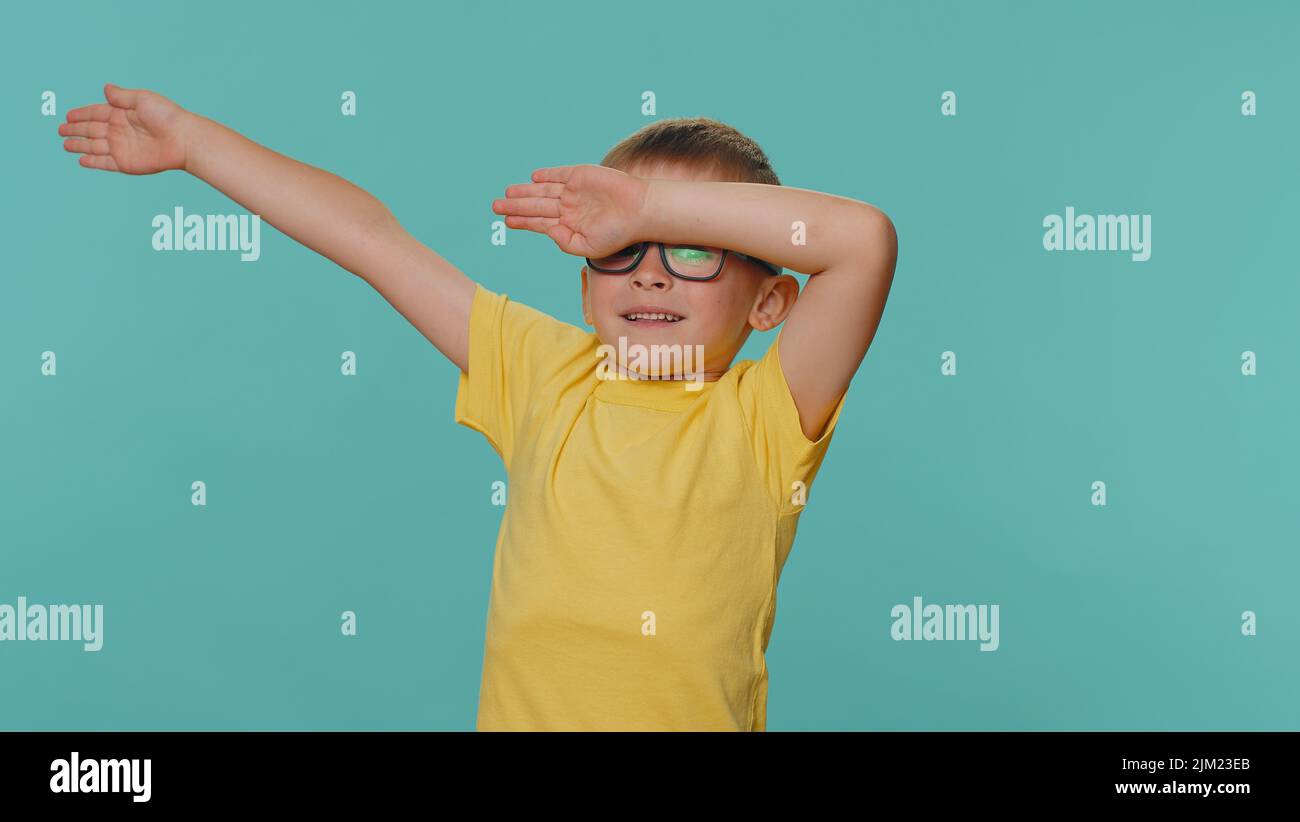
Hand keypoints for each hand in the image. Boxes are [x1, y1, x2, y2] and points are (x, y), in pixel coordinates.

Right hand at [58, 84, 191, 173]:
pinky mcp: (126, 163)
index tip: (68, 115)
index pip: (96, 113)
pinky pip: (105, 163)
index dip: (82, 114)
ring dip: (79, 145)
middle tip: (60, 130)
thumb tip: (105, 88)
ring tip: (65, 144)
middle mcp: (120, 131)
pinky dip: (93, 162)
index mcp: (122, 114)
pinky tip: (81, 159)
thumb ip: (122, 97)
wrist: (183, 139)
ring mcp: (122, 148)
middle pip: (92, 130)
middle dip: (76, 130)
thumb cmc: (167, 116)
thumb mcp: (142, 99)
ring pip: (94, 147)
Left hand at [491, 164, 649, 257]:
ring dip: (525, 191)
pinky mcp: (581, 175)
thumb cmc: (618, 234)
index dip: (522, 221)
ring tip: (506, 193)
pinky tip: (533, 177)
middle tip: (494, 206)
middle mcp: (569, 207)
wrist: (639, 211)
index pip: (540, 222)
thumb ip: (564, 241)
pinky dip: (546, 175)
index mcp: (570, 225)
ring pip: (544, 190)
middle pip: (537, 205)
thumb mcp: (587, 247)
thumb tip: (546, 231)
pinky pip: (559, 174)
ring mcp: (574, 191)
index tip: (506, 222)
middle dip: (515, 206)